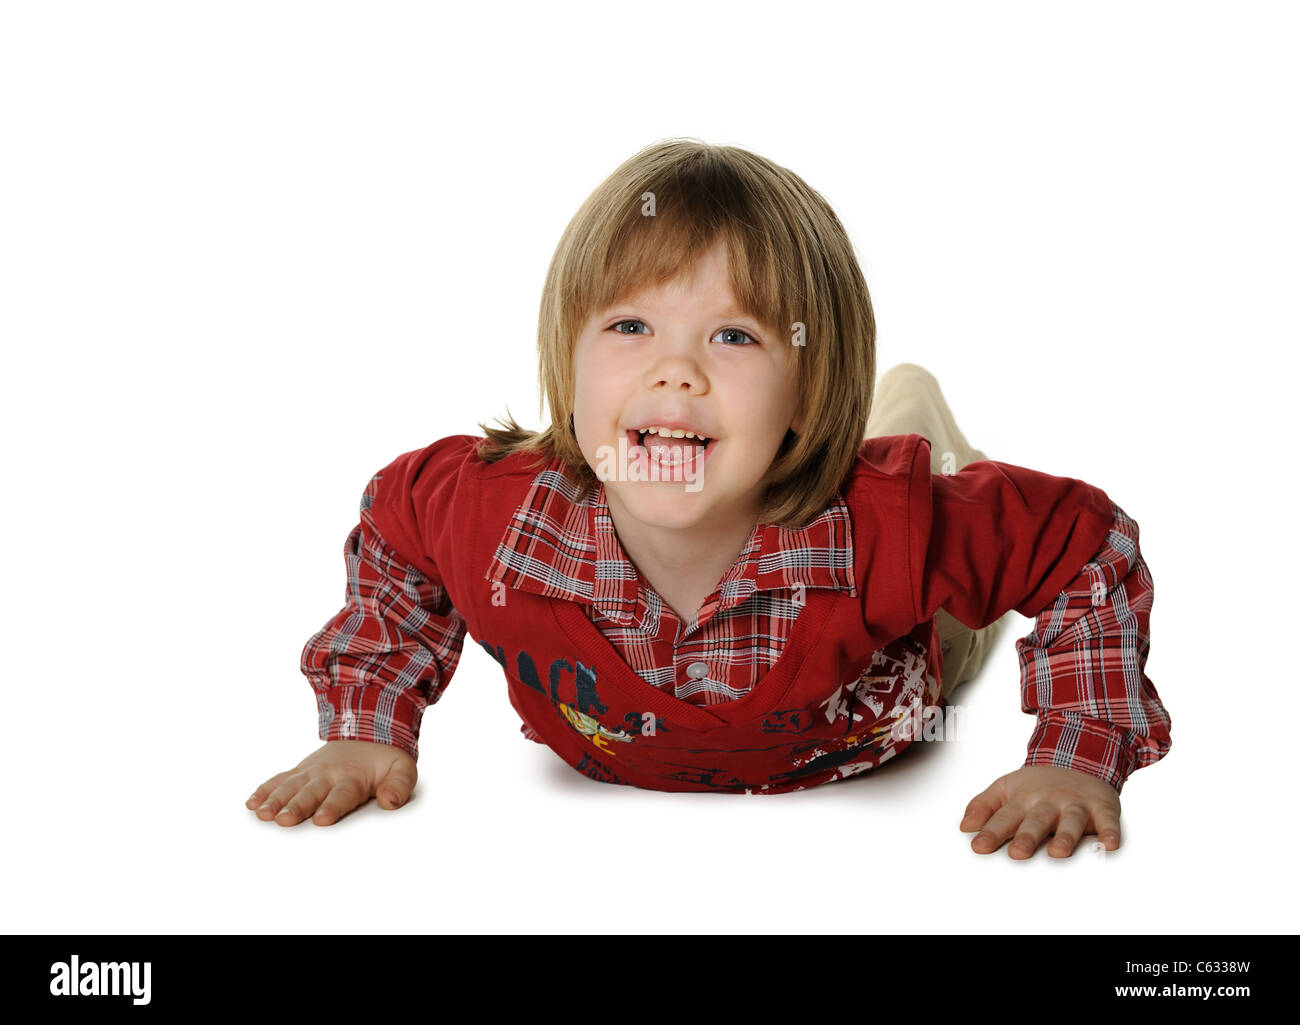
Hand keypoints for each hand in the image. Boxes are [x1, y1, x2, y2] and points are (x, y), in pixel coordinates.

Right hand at [245, 740, 417, 826]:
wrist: (370, 728)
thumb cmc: (385, 757)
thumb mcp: (403, 768)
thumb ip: (399, 785)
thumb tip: (391, 801)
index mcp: (353, 777)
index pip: (342, 794)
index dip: (332, 807)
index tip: (320, 819)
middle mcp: (328, 774)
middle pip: (310, 792)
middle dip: (296, 806)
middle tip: (283, 819)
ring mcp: (311, 771)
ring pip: (290, 786)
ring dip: (275, 799)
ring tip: (262, 814)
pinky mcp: (300, 771)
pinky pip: (280, 779)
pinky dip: (265, 790)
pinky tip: (252, 803)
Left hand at [960, 765, 1120, 858]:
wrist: (1077, 760)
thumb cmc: (1038, 785)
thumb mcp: (1006, 788)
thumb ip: (983, 806)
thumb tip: (964, 827)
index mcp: (1023, 799)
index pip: (1004, 817)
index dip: (991, 832)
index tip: (979, 847)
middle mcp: (1048, 802)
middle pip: (1036, 821)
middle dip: (1027, 837)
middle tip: (1016, 853)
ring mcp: (1075, 804)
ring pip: (1071, 821)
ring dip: (1066, 836)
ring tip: (1058, 852)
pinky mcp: (1102, 807)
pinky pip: (1108, 821)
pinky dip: (1110, 832)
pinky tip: (1108, 845)